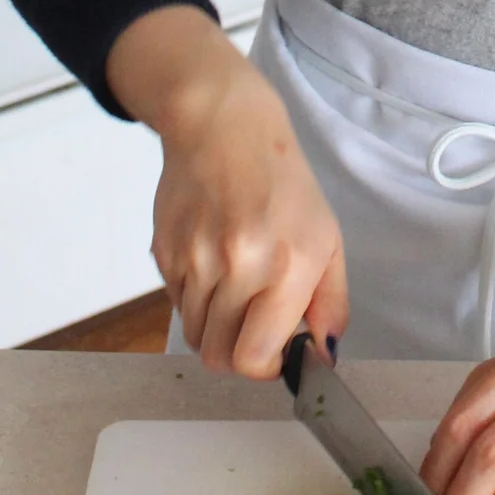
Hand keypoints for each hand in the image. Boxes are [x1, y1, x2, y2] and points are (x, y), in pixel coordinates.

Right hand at [107, 4, 347, 377]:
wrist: (224, 128)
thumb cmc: (283, 184)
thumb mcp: (327, 238)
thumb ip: (330, 304)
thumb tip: (322, 359)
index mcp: (288, 265)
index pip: (254, 358)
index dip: (263, 366)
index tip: (274, 349)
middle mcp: (239, 265)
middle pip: (218, 355)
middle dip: (237, 350)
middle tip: (253, 324)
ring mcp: (195, 259)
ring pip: (193, 334)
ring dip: (214, 325)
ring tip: (234, 286)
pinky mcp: (164, 252)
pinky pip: (176, 304)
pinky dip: (194, 299)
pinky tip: (212, 262)